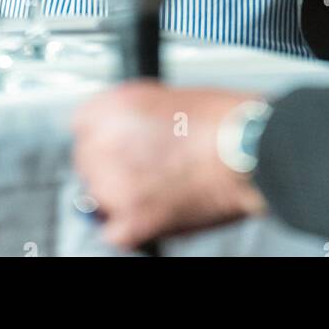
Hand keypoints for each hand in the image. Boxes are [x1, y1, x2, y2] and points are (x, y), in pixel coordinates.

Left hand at [72, 81, 266, 248]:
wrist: (245, 147)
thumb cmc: (219, 119)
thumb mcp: (164, 97)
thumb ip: (133, 114)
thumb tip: (129, 129)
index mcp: (110, 109)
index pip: (82, 126)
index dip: (104, 135)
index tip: (118, 143)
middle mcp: (104, 144)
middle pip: (87, 161)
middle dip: (110, 165)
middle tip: (142, 166)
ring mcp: (114, 185)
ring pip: (98, 197)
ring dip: (119, 194)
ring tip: (155, 186)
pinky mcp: (132, 221)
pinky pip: (113, 231)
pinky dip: (128, 227)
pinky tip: (151, 212)